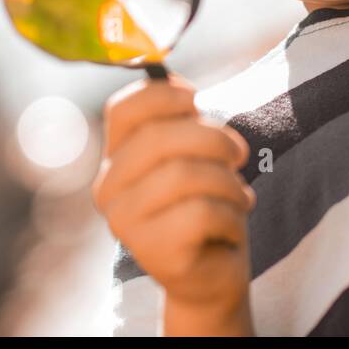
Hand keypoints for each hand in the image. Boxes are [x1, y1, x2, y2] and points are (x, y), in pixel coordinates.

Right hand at [92, 73, 255, 333]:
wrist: (214, 274)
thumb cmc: (206, 204)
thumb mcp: (195, 154)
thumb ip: (179, 119)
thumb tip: (166, 73)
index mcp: (116, 157)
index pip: (123, 109)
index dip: (162, 94)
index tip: (196, 98)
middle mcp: (108, 189)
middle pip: (160, 139)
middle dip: (214, 139)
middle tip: (240, 154)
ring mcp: (124, 223)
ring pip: (185, 175)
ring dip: (228, 182)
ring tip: (239, 196)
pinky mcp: (151, 252)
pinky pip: (201, 213)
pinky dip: (231, 215)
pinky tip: (234, 226)